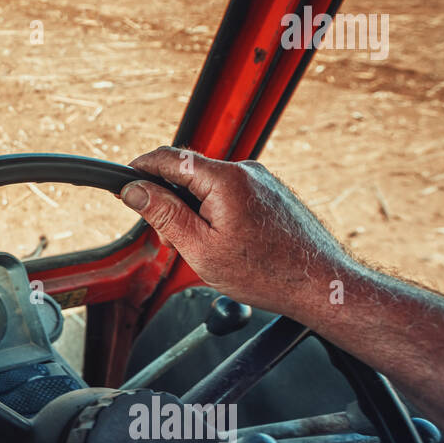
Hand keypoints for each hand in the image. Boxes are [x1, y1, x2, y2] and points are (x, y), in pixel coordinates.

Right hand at [117, 146, 354, 317]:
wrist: (320, 283)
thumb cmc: (267, 273)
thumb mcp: (201, 248)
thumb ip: (164, 215)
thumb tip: (134, 190)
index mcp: (226, 180)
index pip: (169, 159)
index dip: (140, 168)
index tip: (123, 182)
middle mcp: (246, 171)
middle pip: (188, 173)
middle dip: (169, 200)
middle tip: (168, 238)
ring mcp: (261, 180)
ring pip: (209, 185)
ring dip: (193, 209)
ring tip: (202, 247)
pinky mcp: (270, 192)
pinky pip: (230, 193)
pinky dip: (215, 211)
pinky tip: (223, 242)